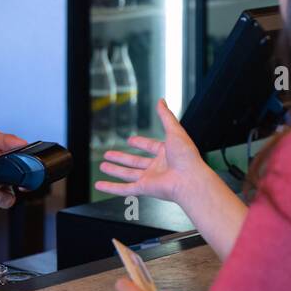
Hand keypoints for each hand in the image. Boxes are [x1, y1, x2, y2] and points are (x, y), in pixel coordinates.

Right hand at [95, 98, 209, 206]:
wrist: (190, 179)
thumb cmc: (187, 156)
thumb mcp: (175, 130)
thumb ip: (166, 116)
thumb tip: (161, 101)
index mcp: (166, 153)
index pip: (151, 146)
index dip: (141, 143)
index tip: (131, 140)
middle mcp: (158, 166)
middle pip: (135, 161)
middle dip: (122, 158)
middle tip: (109, 154)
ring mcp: (150, 178)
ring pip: (127, 174)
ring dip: (115, 170)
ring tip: (103, 166)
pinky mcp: (144, 188)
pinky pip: (124, 189)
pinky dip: (111, 188)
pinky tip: (100, 185)